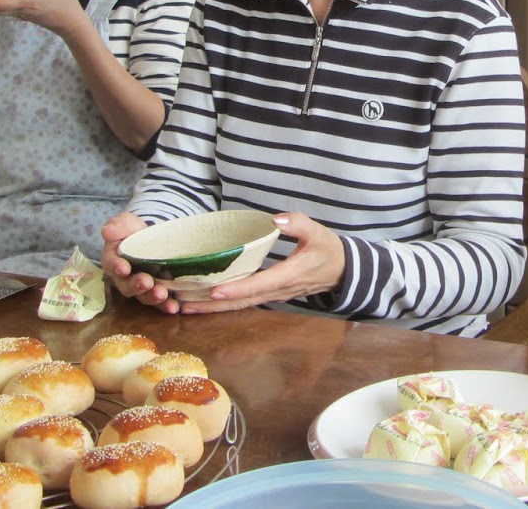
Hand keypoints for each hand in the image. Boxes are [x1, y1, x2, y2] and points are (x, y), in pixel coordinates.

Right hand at [101, 212, 184, 313]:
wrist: (153, 238)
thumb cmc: (134, 231)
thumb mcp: (126, 223)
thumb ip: (118, 226)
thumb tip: (107, 231)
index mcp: (114, 260)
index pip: (111, 264)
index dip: (116, 267)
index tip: (123, 268)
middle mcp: (125, 278)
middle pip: (127, 286)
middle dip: (136, 286)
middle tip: (146, 282)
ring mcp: (141, 287)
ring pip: (143, 296)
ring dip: (152, 297)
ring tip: (162, 294)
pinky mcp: (156, 292)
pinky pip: (160, 302)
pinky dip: (166, 305)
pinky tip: (173, 307)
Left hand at [178, 213, 346, 314]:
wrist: (343, 271)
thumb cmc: (329, 250)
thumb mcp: (318, 232)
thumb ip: (297, 224)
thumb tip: (275, 219)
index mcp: (289, 274)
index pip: (259, 284)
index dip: (237, 288)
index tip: (214, 290)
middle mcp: (278, 290)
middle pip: (243, 301)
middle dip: (213, 305)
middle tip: (184, 305)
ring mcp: (273, 295)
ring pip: (241, 305)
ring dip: (214, 308)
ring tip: (186, 307)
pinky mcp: (270, 294)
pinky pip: (245, 302)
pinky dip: (224, 304)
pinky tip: (206, 302)